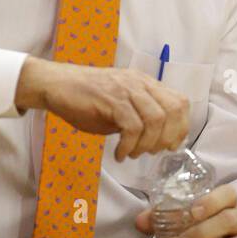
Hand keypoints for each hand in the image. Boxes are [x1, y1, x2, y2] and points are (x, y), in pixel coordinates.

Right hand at [15, 56, 189, 160]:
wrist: (55, 84)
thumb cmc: (85, 99)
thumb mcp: (118, 107)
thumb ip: (138, 118)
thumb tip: (157, 140)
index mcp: (145, 83)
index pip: (180, 102)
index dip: (181, 127)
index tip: (170, 145)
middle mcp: (140, 83)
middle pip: (173, 110)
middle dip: (168, 137)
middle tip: (152, 152)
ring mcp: (126, 89)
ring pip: (155, 119)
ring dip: (147, 144)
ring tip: (133, 154)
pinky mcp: (111, 99)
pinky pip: (132, 127)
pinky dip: (129, 146)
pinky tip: (120, 154)